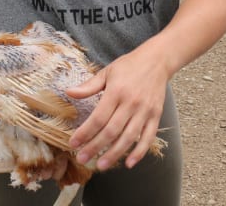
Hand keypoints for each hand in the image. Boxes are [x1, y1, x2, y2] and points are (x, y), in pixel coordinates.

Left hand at [65, 48, 168, 170]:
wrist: (157, 60)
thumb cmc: (129, 66)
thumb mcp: (107, 72)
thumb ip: (89, 86)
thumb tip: (68, 92)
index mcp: (116, 92)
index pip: (98, 118)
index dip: (85, 132)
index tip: (73, 143)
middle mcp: (131, 103)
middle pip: (111, 131)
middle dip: (95, 147)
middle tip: (82, 159)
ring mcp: (145, 111)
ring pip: (128, 138)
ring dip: (114, 154)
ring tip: (101, 165)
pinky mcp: (156, 116)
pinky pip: (148, 137)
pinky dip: (139, 152)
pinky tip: (128, 163)